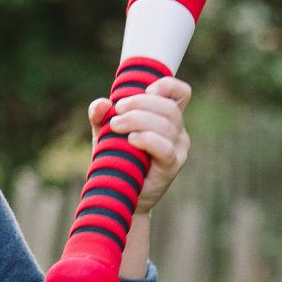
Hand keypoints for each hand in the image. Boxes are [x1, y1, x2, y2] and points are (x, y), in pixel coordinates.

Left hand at [88, 75, 191, 213]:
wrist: (118, 194)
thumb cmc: (116, 159)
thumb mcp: (106, 134)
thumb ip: (101, 116)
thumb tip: (102, 104)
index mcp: (167, 117)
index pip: (180, 93)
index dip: (167, 86)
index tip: (144, 90)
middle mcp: (178, 131)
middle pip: (169, 107)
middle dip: (140, 104)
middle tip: (117, 111)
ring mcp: (178, 149)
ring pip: (166, 125)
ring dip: (138, 120)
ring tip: (116, 125)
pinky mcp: (172, 166)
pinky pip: (165, 148)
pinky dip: (147, 139)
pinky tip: (131, 140)